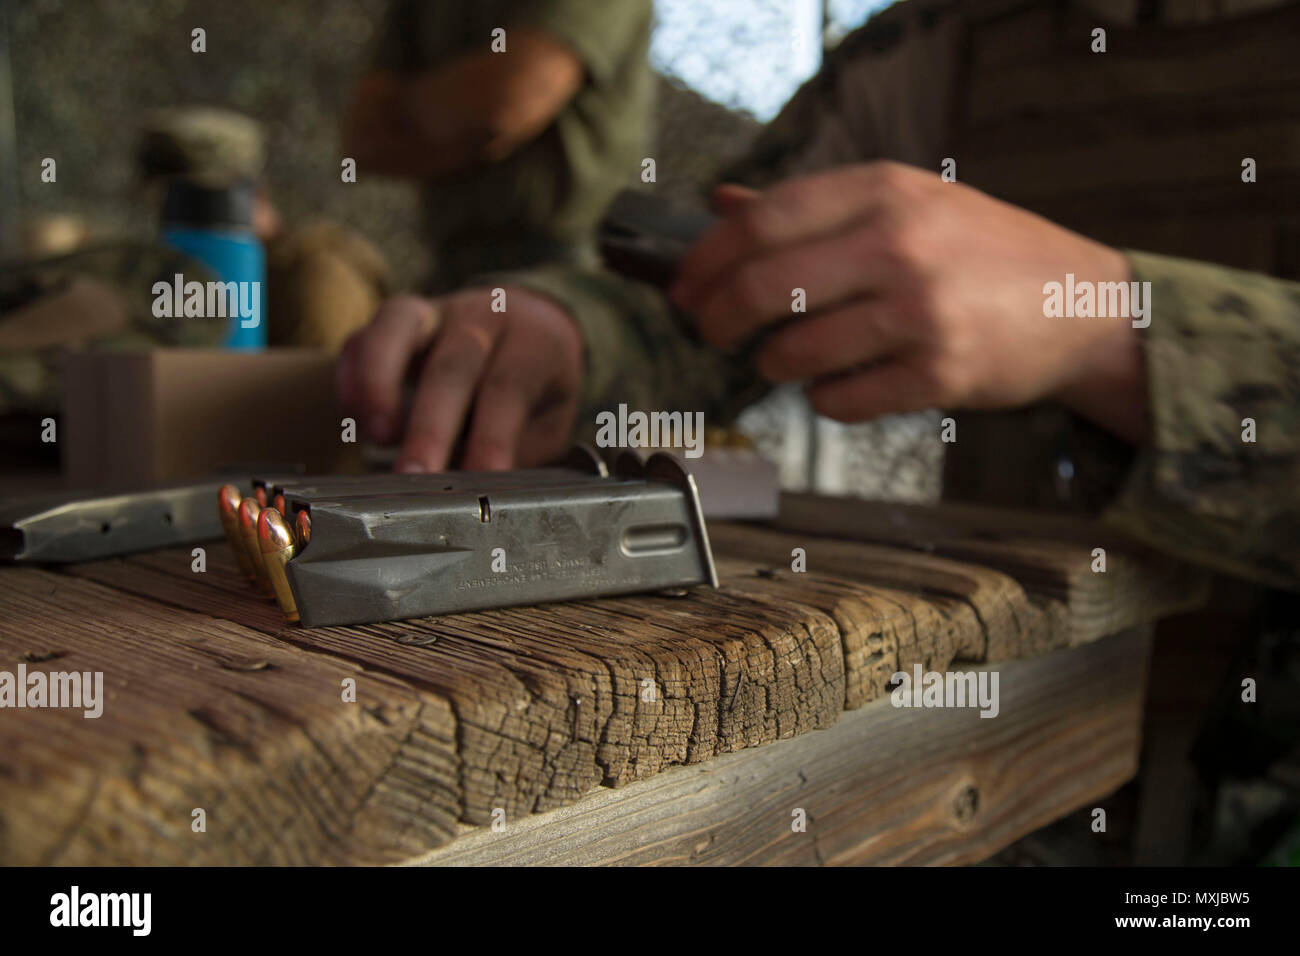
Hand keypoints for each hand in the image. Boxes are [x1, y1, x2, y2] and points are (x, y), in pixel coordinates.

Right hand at [337, 287, 583, 470]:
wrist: (529, 325)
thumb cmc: (536, 388)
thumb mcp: (548, 419)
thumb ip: (516, 450)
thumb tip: (480, 493)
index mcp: (531, 342)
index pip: (510, 388)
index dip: (493, 436)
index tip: (481, 478)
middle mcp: (482, 318)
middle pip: (453, 365)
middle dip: (431, 426)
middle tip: (416, 475)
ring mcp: (436, 312)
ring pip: (400, 328)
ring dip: (381, 383)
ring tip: (376, 436)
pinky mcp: (396, 321)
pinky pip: (365, 334)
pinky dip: (353, 373)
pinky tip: (352, 415)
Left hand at [671, 162, 1147, 443]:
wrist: (1085, 306)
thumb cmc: (987, 253)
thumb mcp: (909, 203)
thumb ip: (816, 206)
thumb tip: (724, 208)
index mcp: (886, 190)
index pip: (762, 221)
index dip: (706, 259)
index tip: (683, 284)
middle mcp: (900, 243)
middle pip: (762, 285)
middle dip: (715, 317)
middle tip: (708, 332)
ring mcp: (920, 311)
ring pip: (795, 351)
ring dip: (771, 364)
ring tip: (782, 358)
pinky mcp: (938, 373)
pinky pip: (840, 400)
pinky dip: (823, 399)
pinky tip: (838, 384)